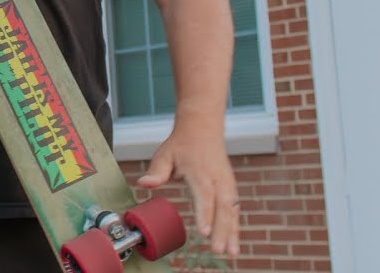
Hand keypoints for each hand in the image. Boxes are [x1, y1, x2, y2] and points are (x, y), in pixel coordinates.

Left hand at [137, 130, 239, 258]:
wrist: (202, 128)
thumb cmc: (182, 143)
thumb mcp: (165, 153)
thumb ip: (157, 171)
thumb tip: (144, 183)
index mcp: (200, 170)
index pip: (205, 194)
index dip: (205, 213)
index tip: (205, 231)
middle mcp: (217, 178)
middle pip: (222, 206)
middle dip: (222, 230)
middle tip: (218, 250)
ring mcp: (227, 182)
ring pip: (233, 210)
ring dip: (233, 232)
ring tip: (232, 253)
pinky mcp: (230, 187)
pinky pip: (235, 209)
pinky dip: (235, 226)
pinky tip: (233, 243)